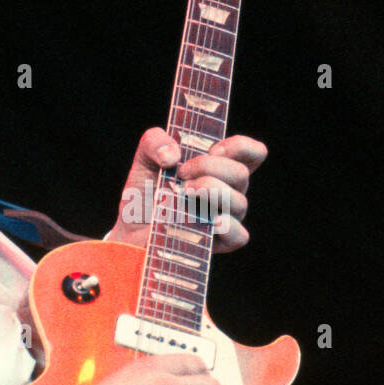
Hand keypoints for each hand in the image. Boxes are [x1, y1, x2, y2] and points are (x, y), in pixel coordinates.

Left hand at [107, 127, 267, 252]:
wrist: (131, 228)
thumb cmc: (146, 193)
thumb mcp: (145, 158)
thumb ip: (155, 141)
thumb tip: (172, 155)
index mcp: (219, 168)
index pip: (252, 154)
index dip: (239, 147)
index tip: (213, 149)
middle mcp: (228, 191)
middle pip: (241, 173)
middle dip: (208, 167)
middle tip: (181, 174)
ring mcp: (227, 217)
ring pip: (240, 202)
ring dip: (210, 191)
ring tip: (184, 193)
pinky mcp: (220, 243)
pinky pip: (239, 236)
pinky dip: (226, 226)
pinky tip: (209, 221)